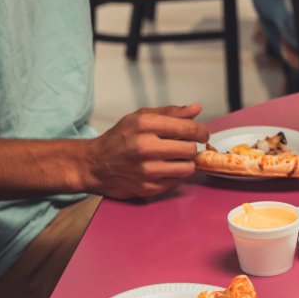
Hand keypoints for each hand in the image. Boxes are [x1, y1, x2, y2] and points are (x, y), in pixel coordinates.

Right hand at [85, 105, 206, 198]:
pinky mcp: (147, 188)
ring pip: (187, 168)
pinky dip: (175, 175)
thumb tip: (196, 109)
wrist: (95, 164)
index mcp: (144, 125)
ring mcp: (146, 170)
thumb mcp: (140, 117)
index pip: (187, 128)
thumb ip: (170, 113)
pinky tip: (165, 168)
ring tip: (176, 158)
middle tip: (184, 146)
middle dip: (191, 147)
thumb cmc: (119, 138)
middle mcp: (145, 147)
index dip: (201, 131)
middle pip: (189, 149)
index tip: (202, 134)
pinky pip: (177, 182)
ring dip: (186, 163)